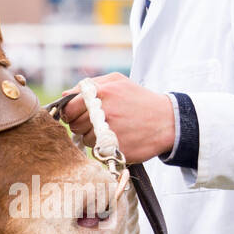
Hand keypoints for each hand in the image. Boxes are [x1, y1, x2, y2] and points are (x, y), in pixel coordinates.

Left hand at [58, 73, 175, 163]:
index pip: (69, 108)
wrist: (168, 120)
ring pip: (84, 139)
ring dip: (93, 136)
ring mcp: (110, 131)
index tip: (78, 114)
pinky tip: (117, 138)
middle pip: (74, 125)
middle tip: (99, 121)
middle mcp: (104, 112)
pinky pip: (96, 151)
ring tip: (112, 128)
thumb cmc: (138, 100)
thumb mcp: (118, 82)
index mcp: (102, 93)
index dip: (70, 113)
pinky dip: (103, 146)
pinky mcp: (115, 148)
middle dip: (82, 124)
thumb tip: (65, 95)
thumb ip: (89, 85)